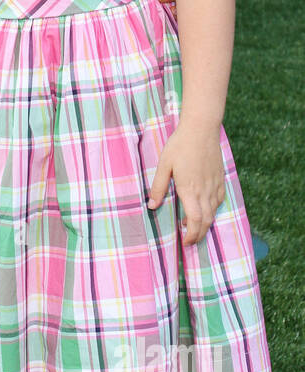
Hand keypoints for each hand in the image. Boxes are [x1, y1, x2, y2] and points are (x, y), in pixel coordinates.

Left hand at [147, 124, 225, 244]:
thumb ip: (159, 187)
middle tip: (189, 241)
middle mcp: (205, 191)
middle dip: (198, 235)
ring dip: (205, 224)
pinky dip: (213, 210)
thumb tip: (152, 206)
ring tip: (193, 228)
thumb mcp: (164, 165)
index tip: (185, 242)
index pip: (194, 220)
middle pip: (206, 221)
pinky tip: (205, 210)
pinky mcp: (220, 179)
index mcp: (189, 190)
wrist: (201, 129)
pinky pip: (219, 200)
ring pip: (213, 212)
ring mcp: (215, 185)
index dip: (191, 235)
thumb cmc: (180, 145)